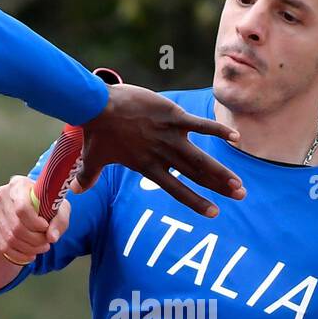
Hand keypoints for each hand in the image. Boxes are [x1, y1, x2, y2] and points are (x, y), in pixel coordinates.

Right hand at [0, 175, 71, 265]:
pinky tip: (31, 255)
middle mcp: (2, 194)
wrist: (32, 206)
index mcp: (19, 184)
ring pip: (11, 238)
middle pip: (16, 226)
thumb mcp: (60, 207)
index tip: (45, 227)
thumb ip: (59, 221)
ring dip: (29, 248)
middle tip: (47, 242)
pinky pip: (4, 246)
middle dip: (35, 239)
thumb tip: (51, 237)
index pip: (22, 208)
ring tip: (42, 247)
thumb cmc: (48, 204)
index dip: (35, 222)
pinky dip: (19, 254)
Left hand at [72, 83, 244, 217]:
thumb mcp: (92, 158)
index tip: (213, 213)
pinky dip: (218, 130)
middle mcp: (162, 155)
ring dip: (221, 171)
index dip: (195, 201)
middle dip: (219, 187)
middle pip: (196, 174)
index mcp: (147, 166)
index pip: (176, 189)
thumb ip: (89, 177)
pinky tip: (236, 138)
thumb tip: (76, 193)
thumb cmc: (96, 132)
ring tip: (239, 183)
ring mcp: (170, 135)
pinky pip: (200, 125)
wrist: (97, 106)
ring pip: (201, 157)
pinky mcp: (173, 116)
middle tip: (240, 196)